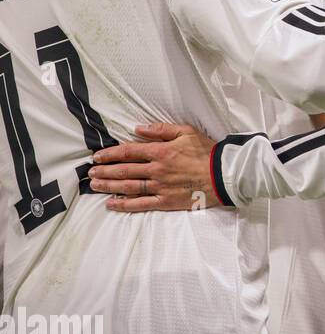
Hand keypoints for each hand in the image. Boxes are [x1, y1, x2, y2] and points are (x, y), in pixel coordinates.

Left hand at [88, 123, 218, 211]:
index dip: (110, 154)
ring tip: (95, 185)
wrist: (224, 175)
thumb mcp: (187, 132)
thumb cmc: (207, 152)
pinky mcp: (166, 201)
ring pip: (128, 187)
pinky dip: (125, 205)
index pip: (128, 151)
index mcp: (161, 152)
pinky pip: (141, 204)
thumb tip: (138, 128)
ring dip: (109, 186)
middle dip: (104, 171)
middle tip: (91, 172)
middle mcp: (157, 170)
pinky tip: (112, 204)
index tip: (97, 156)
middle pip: (124, 170)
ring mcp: (160, 187)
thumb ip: (161, 130)